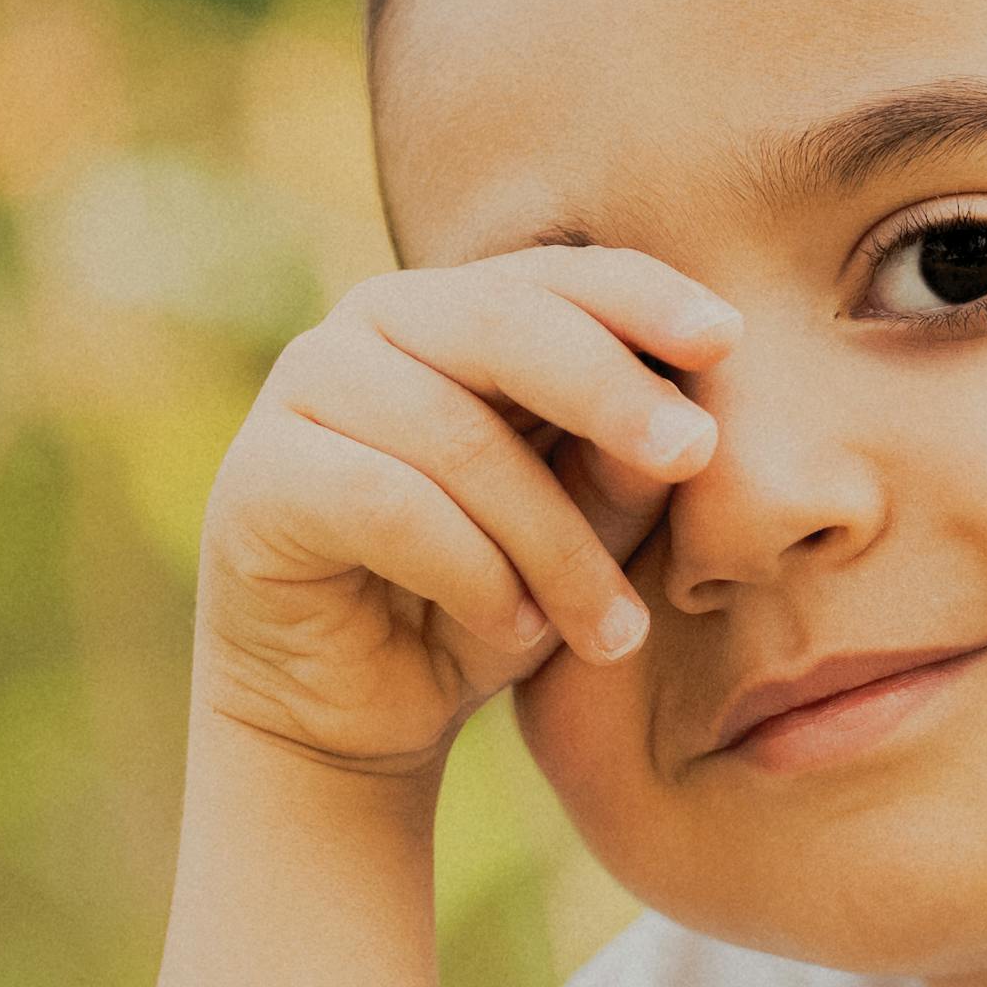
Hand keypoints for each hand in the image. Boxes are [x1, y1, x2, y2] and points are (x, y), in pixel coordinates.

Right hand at [194, 249, 732, 783]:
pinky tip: (515, 630)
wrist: (353, 711)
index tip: (726, 339)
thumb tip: (683, 416)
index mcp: (456, 311)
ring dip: (552, 543)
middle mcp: (372, 325)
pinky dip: (472, 573)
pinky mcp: (260, 476)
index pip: (556, 275)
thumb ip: (625, 465)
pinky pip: (389, 505)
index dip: (641, 296)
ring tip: (612, 631)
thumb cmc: (484, 600)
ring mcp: (304, 388)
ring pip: (456, 437)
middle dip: (610, 388)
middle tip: (693, 452)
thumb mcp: (584, 529)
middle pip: (503, 325)